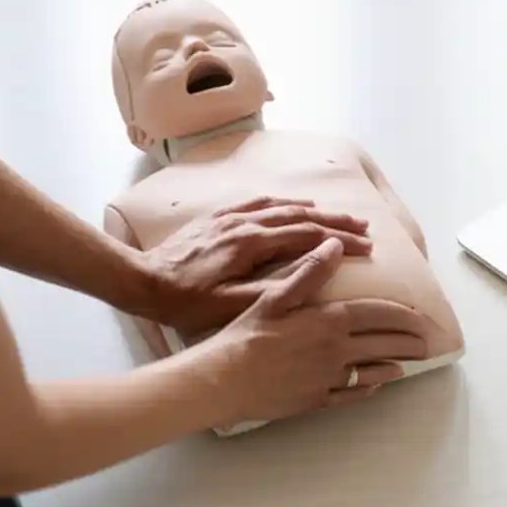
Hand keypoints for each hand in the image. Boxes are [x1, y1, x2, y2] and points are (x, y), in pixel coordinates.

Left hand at [130, 196, 373, 337]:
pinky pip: (259, 201)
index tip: (366, 248)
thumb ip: (275, 287)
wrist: (140, 280)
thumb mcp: (231, 305)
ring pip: (283, 206)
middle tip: (365, 229)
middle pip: (302, 217)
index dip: (340, 242)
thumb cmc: (185, 301)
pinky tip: (295, 204)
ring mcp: (231, 216)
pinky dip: (284, 202)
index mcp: (252, 244)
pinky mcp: (218, 217)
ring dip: (316, 211)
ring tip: (339, 216)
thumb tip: (315, 270)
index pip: (308, 237)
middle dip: (336, 223)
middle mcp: (246, 223)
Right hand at [199, 237, 430, 423]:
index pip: (380, 314)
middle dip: (410, 343)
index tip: (422, 319)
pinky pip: (352, 394)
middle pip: (385, 344)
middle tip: (427, 343)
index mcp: (330, 320)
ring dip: (394, 366)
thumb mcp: (276, 296)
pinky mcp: (317, 400)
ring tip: (407, 364)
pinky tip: (375, 385)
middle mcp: (337, 350)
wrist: (224, 381)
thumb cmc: (247, 334)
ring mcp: (329, 378)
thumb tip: (336, 246)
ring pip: (373, 372)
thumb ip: (310, 271)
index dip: (404, 316)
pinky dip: (368, 388)